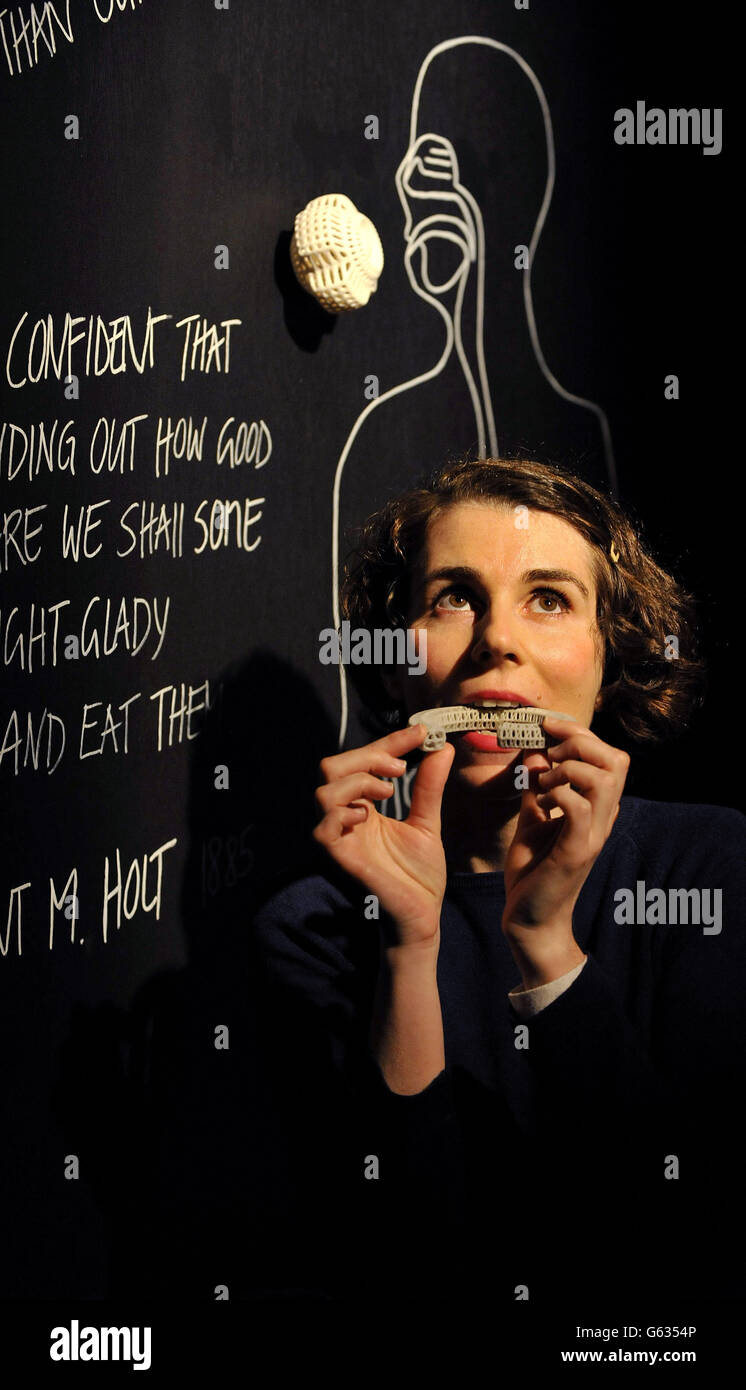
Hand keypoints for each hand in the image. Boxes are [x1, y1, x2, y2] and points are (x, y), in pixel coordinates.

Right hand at [313, 724, 454, 948]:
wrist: (422, 915)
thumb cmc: (419, 875)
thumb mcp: (427, 821)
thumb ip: (428, 786)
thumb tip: (442, 746)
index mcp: (362, 806)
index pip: (363, 762)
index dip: (389, 743)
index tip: (421, 732)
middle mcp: (344, 818)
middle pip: (331, 767)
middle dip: (366, 756)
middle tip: (400, 768)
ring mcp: (339, 838)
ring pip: (322, 791)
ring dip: (357, 782)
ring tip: (388, 792)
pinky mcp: (339, 860)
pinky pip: (322, 829)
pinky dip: (343, 814)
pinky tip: (368, 818)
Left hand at [502, 716, 629, 983]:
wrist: (530, 919)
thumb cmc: (533, 870)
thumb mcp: (533, 819)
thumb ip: (537, 787)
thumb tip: (534, 751)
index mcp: (596, 807)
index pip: (609, 755)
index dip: (580, 732)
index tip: (546, 727)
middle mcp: (602, 818)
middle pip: (617, 760)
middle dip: (580, 741)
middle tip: (549, 751)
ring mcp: (593, 835)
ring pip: (604, 779)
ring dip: (569, 768)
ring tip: (544, 780)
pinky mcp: (577, 852)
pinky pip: (579, 808)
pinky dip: (558, 793)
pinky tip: (540, 800)